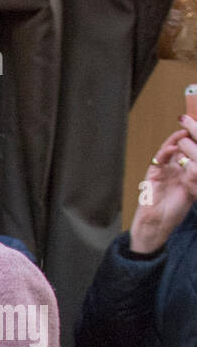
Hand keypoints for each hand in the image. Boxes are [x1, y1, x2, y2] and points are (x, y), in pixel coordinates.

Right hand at [131, 121, 196, 252]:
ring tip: (184, 131)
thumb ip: (196, 176)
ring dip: (177, 139)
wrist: (158, 223)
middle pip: (181, 146)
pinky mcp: (153, 174)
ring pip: (169, 149)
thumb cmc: (174, 210)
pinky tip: (174, 147)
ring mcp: (163, 169)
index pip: (191, 151)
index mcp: (184, 170)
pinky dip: (165, 152)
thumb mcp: (194, 189)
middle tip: (193, 123)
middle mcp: (173, 167)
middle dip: (188, 134)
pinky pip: (158, 159)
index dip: (196, 141)